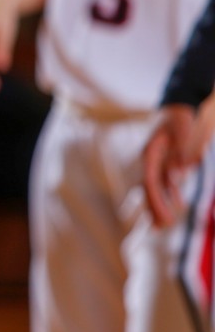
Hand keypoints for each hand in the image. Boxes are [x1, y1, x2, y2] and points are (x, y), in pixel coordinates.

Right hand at [144, 104, 207, 227]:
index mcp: (150, 151)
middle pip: (148, 187)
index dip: (155, 200)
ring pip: (155, 187)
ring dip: (159, 205)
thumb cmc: (181, 115)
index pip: (149, 180)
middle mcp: (151, 159)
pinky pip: (165, 181)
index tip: (164, 217)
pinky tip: (178, 203)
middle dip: (153, 208)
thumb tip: (177, 176)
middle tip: (161, 227)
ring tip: (163, 224)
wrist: (181, 103)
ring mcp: (158, 160)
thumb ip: (182, 151)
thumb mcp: (183, 128)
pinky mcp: (167, 161)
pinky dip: (170, 193)